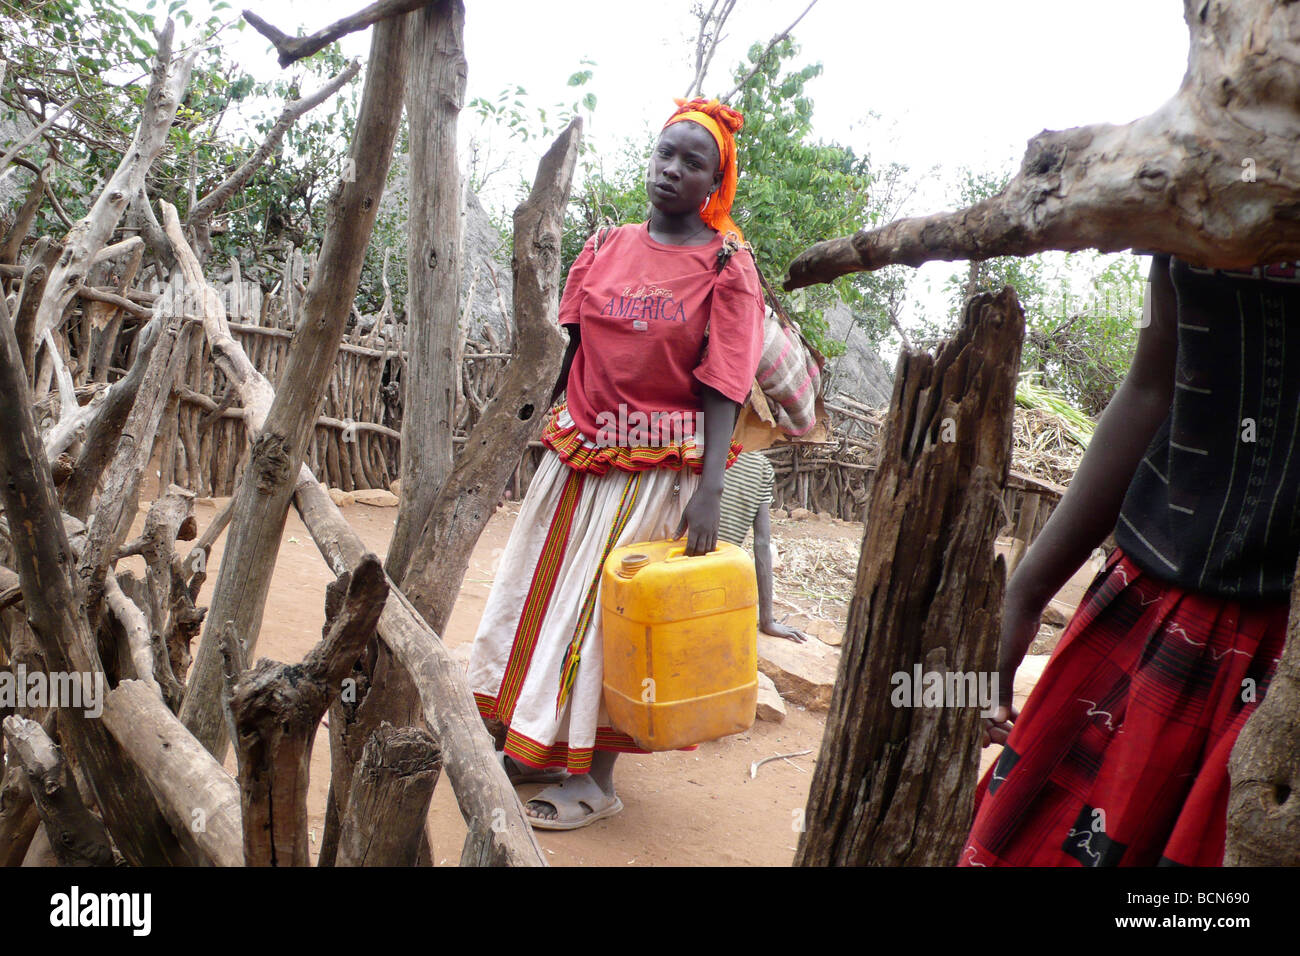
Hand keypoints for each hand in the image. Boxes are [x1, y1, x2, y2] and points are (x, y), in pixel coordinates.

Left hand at [673, 485, 721, 555]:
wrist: (710, 494)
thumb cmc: (696, 503)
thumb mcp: (685, 515)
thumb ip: (680, 528)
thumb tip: (674, 539)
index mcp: (695, 528)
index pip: (691, 545)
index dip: (687, 553)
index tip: (684, 557)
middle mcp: (704, 531)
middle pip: (700, 549)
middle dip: (695, 556)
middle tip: (690, 560)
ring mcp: (712, 530)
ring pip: (708, 547)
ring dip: (703, 554)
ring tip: (699, 559)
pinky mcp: (717, 528)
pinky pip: (715, 542)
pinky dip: (711, 549)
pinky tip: (708, 552)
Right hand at [760, 618, 808, 642]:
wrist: (767, 625)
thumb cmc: (768, 626)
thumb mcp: (772, 627)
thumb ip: (774, 626)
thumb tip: (775, 626)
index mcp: (783, 627)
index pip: (792, 628)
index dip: (797, 631)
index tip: (800, 633)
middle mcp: (786, 628)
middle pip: (796, 630)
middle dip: (801, 634)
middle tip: (806, 638)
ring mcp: (786, 630)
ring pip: (796, 632)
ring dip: (801, 636)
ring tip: (805, 640)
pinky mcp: (785, 632)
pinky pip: (793, 636)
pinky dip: (798, 639)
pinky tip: (801, 642)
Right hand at [982, 586, 1041, 747]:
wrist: (1023, 602)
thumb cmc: (1008, 628)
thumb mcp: (1004, 662)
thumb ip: (1000, 690)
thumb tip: (998, 719)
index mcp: (966, 668)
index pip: (962, 704)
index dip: (971, 726)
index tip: (984, 744)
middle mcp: (971, 669)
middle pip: (975, 707)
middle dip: (989, 727)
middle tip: (1006, 743)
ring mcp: (984, 668)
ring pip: (989, 702)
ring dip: (1000, 720)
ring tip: (1015, 737)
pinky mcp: (998, 666)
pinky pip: (1000, 693)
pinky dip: (1007, 705)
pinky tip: (1019, 720)